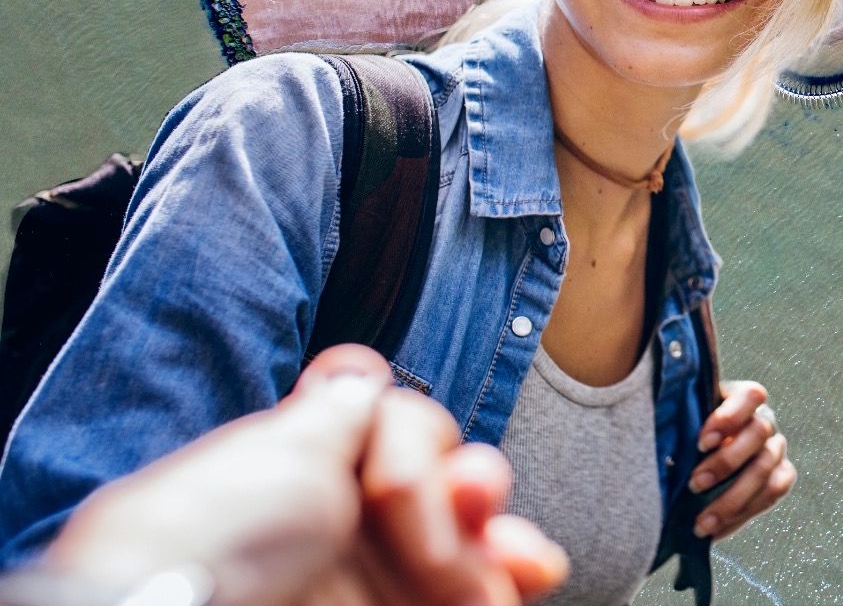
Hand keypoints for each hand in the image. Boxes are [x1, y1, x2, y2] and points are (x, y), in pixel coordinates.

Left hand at [40, 345, 566, 605]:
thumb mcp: (280, 446)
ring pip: (470, 538)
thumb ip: (340, 405)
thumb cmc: (211, 548)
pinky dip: (513, 576)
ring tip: (503, 550)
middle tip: (464, 498)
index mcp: (302, 470)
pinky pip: (485, 589)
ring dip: (496, 530)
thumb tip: (364, 370)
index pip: (384, 426)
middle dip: (467, 479)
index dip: (410, 430)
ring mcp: (373, 580)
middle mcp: (340, 524)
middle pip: (440, 479)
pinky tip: (521, 570)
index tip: (406, 443)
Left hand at [687, 380, 794, 540]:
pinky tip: (716, 528)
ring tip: (702, 521)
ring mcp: (775, 449)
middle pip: (759, 433)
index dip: (729, 417)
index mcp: (742, 399)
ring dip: (732, 497)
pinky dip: (743, 513)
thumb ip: (683, 429)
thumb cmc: (685, 441)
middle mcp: (764, 420)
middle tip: (694, 484)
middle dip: (725, 462)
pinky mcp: (781, 476)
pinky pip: (772, 493)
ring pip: (766, 469)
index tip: (701, 443)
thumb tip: (668, 452)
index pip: (751, 395)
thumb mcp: (683, 428)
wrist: (696, 468)